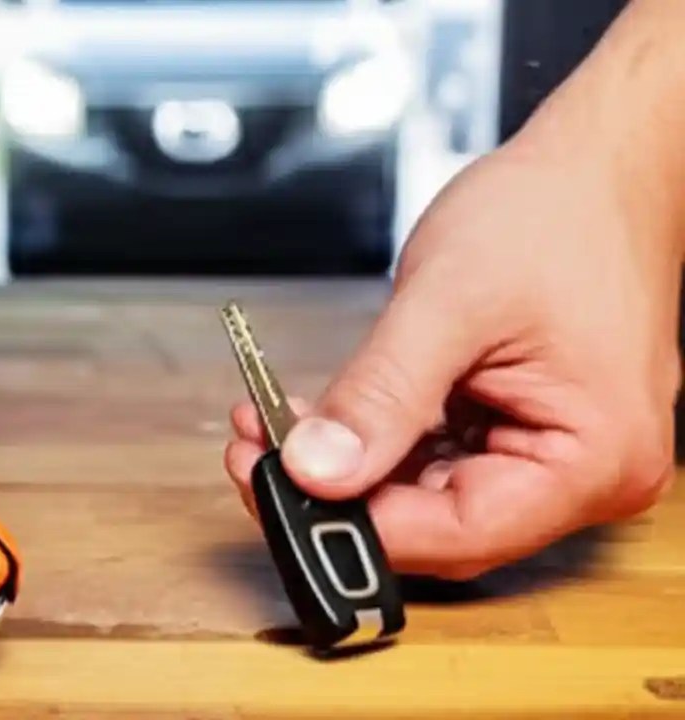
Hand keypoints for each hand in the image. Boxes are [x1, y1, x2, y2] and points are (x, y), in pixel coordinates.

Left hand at [225, 130, 681, 580]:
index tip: (279, 492)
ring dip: (347, 467)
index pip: (460, 535)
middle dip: (339, 492)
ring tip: (275, 425)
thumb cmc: (557, 213)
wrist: (596, 164)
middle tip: (257, 454)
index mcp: (593, 458)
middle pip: (437, 526)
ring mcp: (550, 453)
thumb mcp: (449, 301)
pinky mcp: (518, 429)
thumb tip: (316, 469)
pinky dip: (376, 441)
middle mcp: (584, 474)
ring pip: (426, 496)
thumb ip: (379, 393)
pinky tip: (323, 417)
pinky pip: (436, 459)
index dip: (359, 525)